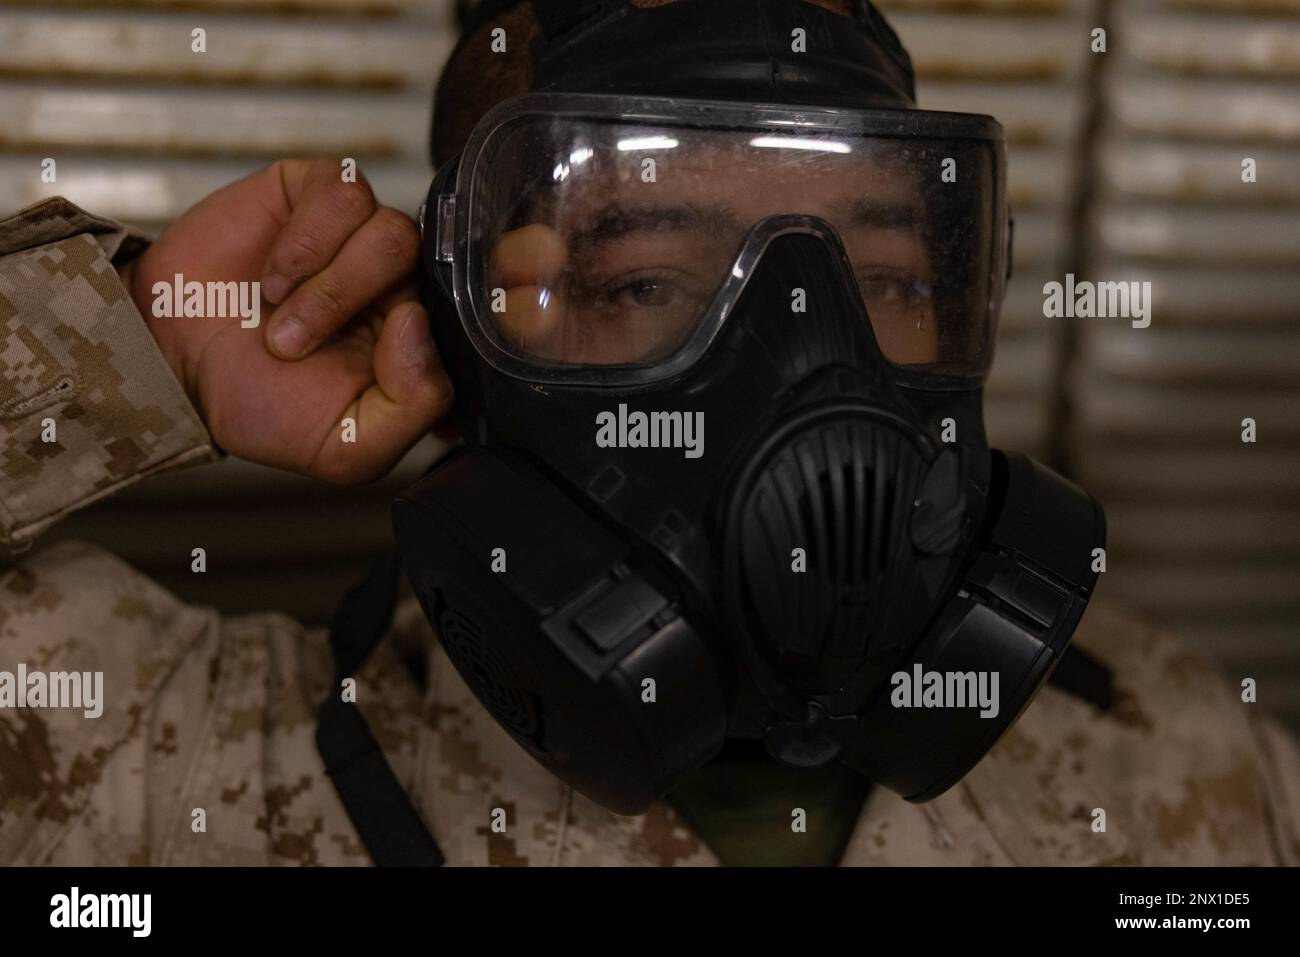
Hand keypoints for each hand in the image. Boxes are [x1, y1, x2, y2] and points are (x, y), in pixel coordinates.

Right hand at [120, 159, 451, 482]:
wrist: (172, 360)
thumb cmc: (259, 403)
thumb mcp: (344, 448)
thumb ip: (411, 407)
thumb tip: (420, 325)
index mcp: (422, 347)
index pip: (480, 324)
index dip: (466, 331)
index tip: (419, 354)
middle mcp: (404, 289)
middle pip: (431, 271)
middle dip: (353, 308)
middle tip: (291, 345)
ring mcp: (365, 240)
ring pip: (393, 233)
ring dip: (326, 284)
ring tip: (276, 315)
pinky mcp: (321, 196)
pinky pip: (345, 194)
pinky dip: (304, 242)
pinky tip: (272, 277)